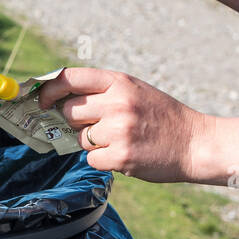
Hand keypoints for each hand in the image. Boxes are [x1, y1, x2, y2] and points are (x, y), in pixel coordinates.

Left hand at [37, 67, 215, 182]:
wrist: (196, 144)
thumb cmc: (162, 118)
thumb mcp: (135, 91)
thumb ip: (102, 91)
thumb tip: (58, 98)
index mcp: (119, 82)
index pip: (69, 77)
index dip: (49, 89)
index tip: (42, 100)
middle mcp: (118, 102)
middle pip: (69, 111)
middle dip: (77, 122)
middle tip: (99, 127)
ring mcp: (119, 130)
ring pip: (80, 138)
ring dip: (94, 143)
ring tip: (122, 140)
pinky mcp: (121, 156)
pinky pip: (91, 159)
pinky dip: (103, 160)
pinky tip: (126, 154)